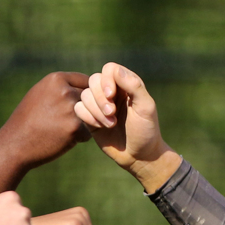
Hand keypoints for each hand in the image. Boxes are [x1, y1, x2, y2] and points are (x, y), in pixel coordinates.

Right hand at [0, 71, 91, 173]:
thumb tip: (89, 83)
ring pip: (91, 116)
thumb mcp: (41, 93)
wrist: (15, 144)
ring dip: (82, 124)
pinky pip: (87, 133)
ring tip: (60, 129)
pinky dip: (78, 138)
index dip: (84, 93)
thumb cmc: (28, 119)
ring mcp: (71, 110)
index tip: (73, 104)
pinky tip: (61, 139)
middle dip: (84, 109)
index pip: (86, 81)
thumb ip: (62, 87)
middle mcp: (65, 91)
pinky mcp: (75, 128)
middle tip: (63, 120)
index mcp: (56, 79)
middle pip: (90, 99)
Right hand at [74, 63, 180, 190]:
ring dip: (95, 111)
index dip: (107, 80)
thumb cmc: (146, 131)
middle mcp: (112, 92)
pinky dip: (88, 117)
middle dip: (100, 98)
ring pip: (84, 95)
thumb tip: (116, 70)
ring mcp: (99, 105)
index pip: (109, 69)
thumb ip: (134, 86)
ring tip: (110, 124)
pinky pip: (79, 108)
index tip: (112, 96)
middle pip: (93, 80)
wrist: (139, 156)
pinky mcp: (91, 118)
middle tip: (112, 114)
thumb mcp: (146, 107)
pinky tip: (100, 127)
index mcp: (126, 85)